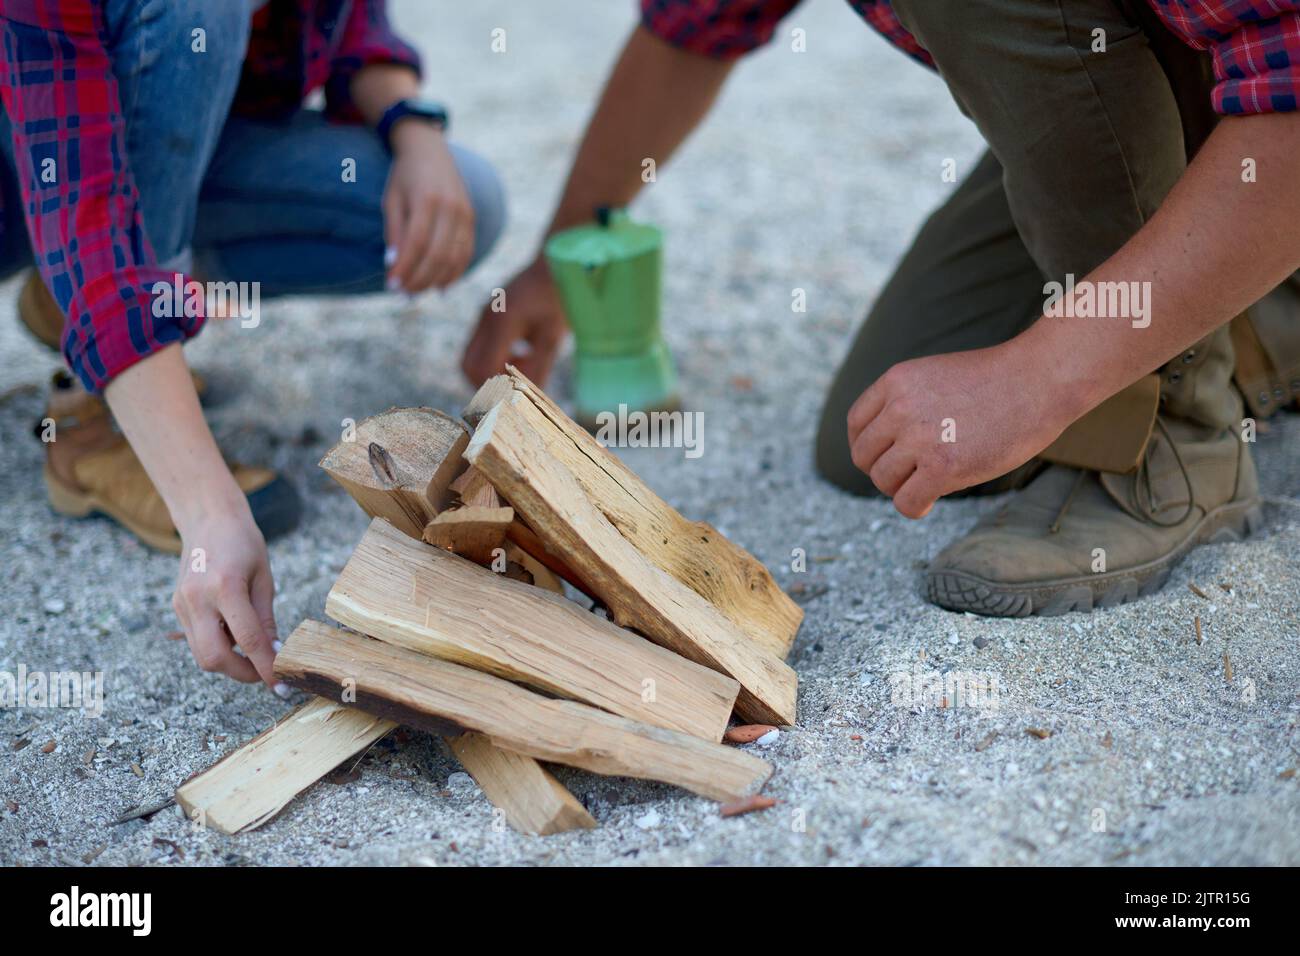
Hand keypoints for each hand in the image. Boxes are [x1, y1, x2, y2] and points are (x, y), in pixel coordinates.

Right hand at [171, 504, 284, 694]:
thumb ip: (266, 619)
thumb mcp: (264, 578)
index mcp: (225, 587)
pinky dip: (218, 646)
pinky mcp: (177, 607)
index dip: (266, 667)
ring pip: (202, 654)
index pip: (248, 639)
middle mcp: (197, 598)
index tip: (282, 686)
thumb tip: (273, 655)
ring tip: (252, 650)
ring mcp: (182, 604)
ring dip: (230, 662)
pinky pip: (197, 640)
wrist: (208, 518)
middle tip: (265, 673)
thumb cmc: (243, 543)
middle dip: (241, 673)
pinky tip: (233, 634)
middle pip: (213, 658)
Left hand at [383, 122, 473, 292]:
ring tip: (417, 292)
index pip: (416, 243)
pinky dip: (454, 273)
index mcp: (427, 199)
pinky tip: (440, 286)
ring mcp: (465, 213)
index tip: (391, 285)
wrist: (430, 150)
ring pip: (454, 257)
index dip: (405, 268)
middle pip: (437, 254)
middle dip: (419, 279)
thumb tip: (393, 265)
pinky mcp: (471, 219)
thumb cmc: (405, 176)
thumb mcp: (391, 199)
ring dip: (435, 280)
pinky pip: (466, 253)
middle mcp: (450, 207)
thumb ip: (394, 231)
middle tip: (402, 294)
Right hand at [461, 256, 567, 386]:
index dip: (496, 389)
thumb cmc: (560, 297)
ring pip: (471, 357)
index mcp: (503, 321)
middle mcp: (486, 318)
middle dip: (487, 384)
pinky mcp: (488, 317)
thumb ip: (539, 367)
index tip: (516, 399)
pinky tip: (522, 354)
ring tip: (523, 365)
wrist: (557, 262)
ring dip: (491, 371)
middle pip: (467, 365)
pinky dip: (495, 359)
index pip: (483, 367)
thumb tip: (530, 399)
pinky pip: (481, 346)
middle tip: (516, 389)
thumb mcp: (554, 336)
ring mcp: (484, 316)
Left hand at [846, 343, 1074, 518]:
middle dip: (883, 469)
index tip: (884, 456)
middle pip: (864, 456)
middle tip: (909, 474)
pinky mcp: (943, 467)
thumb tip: (889, 445)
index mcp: (896, 381)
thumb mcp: (935, 375)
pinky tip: (928, 503)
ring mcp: (920, 438)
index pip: (856, 423)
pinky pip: (906, 501)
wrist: (1038, 380)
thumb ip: (907, 402)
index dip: (867, 446)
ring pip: (882, 481)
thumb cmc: (996, 380)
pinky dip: (914, 508)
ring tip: (923, 486)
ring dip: (899, 489)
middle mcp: (900, 408)